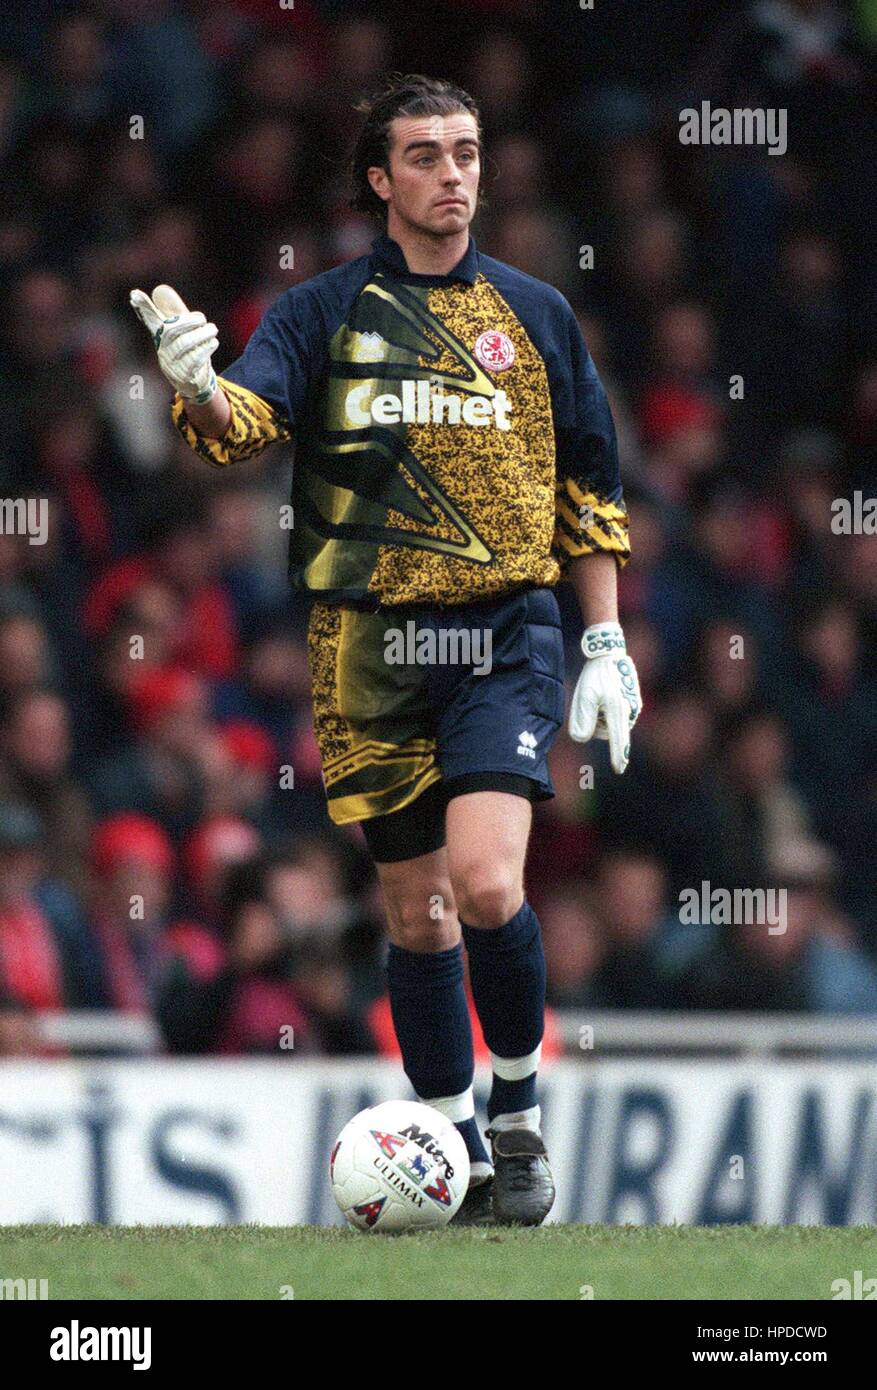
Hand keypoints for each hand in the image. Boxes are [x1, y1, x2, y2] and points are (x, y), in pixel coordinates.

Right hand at [129, 283, 217, 402]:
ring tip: (212, 329)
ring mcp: (172, 364)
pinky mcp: (183, 376)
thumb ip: (174, 311)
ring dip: (202, 334)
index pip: (150, 319)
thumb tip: (160, 289)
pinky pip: (193, 360)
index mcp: (161, 336)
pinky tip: (212, 343)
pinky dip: (205, 348)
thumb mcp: (182, 331)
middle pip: (171, 330)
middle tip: (203, 319)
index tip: (134, 293)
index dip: (144, 307)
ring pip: (185, 344)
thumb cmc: (187, 352)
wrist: (194, 383)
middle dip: (188, 321)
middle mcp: (163, 350)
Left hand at [568, 621, 640, 773]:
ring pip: (613, 725)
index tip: (619, 769)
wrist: (610, 655)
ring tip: (600, 695)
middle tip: (592, 701)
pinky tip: (606, 695)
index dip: (617, 755)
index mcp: (617, 710)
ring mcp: (634, 706)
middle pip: (608, 732)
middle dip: (598, 724)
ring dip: (603, 716)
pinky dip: (609, 710)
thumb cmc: (595, 676)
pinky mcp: (635, 702)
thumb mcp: (584, 697)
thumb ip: (583, 721)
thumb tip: (583, 739)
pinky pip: (618, 716)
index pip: (617, 739)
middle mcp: (630, 710)